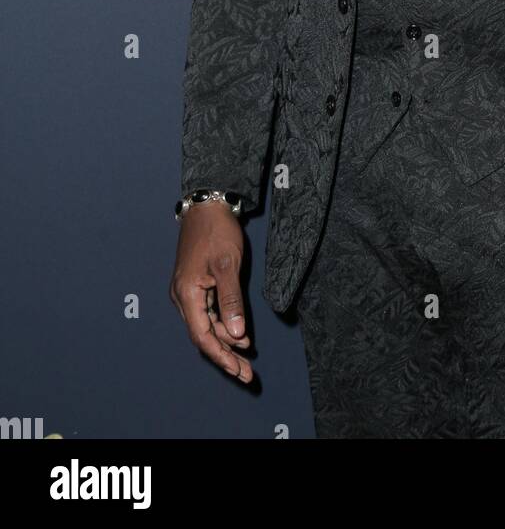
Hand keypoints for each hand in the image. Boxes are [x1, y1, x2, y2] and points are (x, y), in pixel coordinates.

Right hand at [169, 201, 253, 382]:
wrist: (208, 205)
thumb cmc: (217, 231)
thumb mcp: (228, 265)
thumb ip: (231, 300)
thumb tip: (237, 335)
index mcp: (187, 294)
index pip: (203, 337)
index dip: (222, 357)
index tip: (240, 371)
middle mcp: (183, 297)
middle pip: (204, 336)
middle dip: (225, 356)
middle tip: (247, 375)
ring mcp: (188, 291)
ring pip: (207, 326)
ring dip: (226, 342)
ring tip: (247, 358)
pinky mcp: (196, 285)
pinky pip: (209, 313)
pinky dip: (224, 325)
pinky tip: (238, 334)